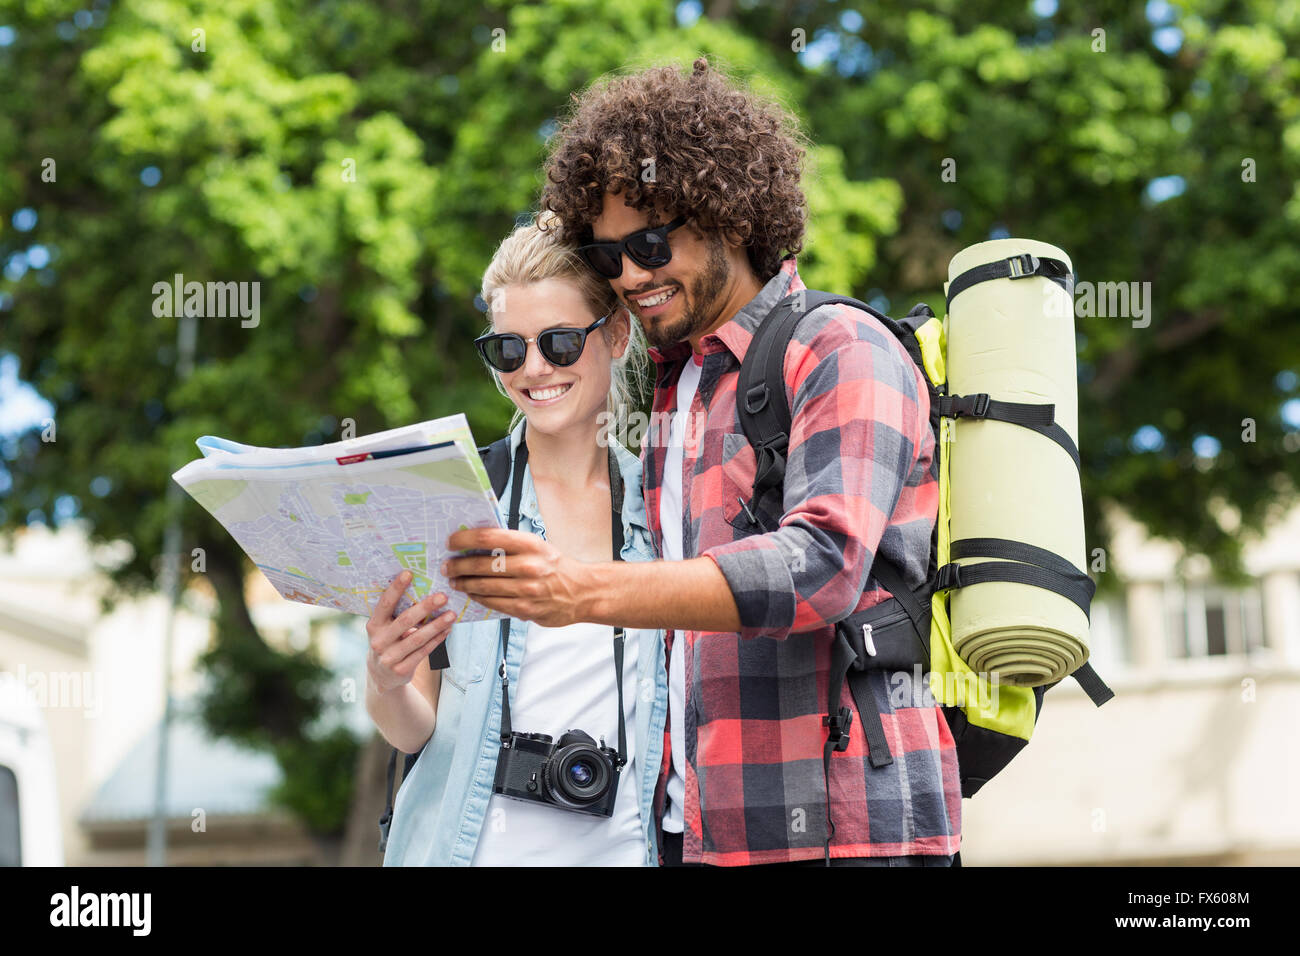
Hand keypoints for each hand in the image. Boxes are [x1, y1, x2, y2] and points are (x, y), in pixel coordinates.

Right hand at [366, 570, 455, 694]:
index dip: (396, 588)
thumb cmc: (389, 642)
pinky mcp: (401, 670)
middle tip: (443, 596)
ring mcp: (389, 657)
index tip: (409, 573)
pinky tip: (447, 630)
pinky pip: (423, 652)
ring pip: (417, 638)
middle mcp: (378, 641)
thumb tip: (425, 591)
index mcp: (373, 625)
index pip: (385, 604)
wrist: (381, 676)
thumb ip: (398, 614)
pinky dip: (437, 640)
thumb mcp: (385, 628)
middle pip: (405, 620)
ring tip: (452, 614)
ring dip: (437, 625)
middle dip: (425, 607)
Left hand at [442, 527, 589, 627]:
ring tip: (455, 580)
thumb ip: (511, 545)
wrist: (583, 592)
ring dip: (464, 583)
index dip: (464, 539)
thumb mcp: (538, 547)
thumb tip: (476, 543)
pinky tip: (471, 593)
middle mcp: (529, 566)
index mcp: (531, 544)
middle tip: (447, 565)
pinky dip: (478, 597)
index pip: (488, 538)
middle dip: (458, 565)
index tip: (451, 542)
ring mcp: (527, 590)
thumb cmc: (557, 566)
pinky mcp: (525, 609)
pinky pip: (493, 603)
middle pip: (481, 564)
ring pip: (484, 586)